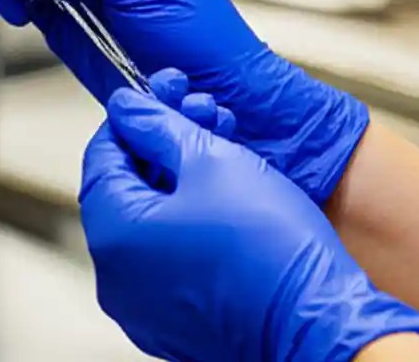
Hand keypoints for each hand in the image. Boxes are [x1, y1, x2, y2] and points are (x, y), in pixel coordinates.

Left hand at [80, 81, 418, 361]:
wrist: (316, 319)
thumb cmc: (271, 248)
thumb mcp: (214, 160)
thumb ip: (161, 127)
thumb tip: (130, 110)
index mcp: (114, 236)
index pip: (102, 156)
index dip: (135, 117)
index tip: (161, 96)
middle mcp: (118, 280)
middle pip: (129, 190)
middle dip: (167, 143)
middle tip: (203, 113)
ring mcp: (145, 308)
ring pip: (153, 224)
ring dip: (183, 179)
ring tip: (227, 149)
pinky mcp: (178, 323)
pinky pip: (172, 259)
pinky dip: (192, 223)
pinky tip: (230, 197)